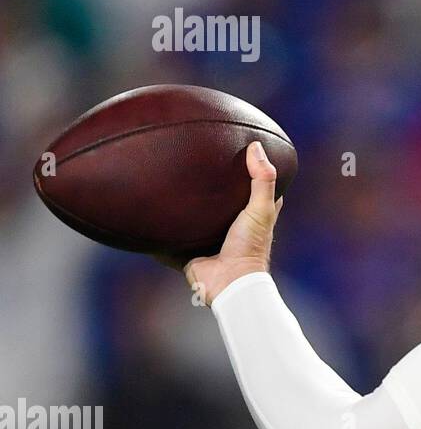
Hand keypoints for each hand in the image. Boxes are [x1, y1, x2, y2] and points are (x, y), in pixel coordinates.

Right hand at [153, 141, 283, 305]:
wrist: (227, 282)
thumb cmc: (250, 246)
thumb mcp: (261, 209)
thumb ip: (262, 179)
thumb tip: (255, 146)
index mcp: (253, 216)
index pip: (256, 187)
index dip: (252, 170)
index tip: (241, 149)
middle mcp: (233, 225)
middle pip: (222, 200)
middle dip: (212, 185)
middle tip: (196, 161)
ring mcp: (210, 238)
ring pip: (196, 216)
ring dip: (186, 205)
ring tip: (169, 180)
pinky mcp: (189, 249)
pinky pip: (173, 236)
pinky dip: (164, 227)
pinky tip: (150, 209)